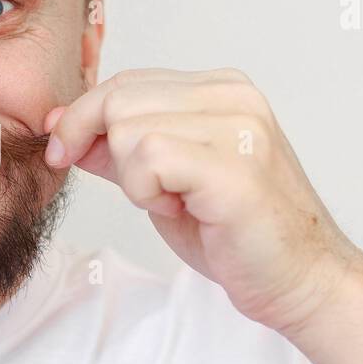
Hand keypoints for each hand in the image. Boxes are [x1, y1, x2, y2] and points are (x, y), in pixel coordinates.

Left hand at [44, 68, 362, 334]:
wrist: (302, 281)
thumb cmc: (237, 236)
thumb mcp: (165, 183)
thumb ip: (119, 150)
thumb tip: (60, 125)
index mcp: (222, 91)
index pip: (127, 82)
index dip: (83, 116)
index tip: (62, 150)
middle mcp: (234, 98)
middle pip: (119, 98)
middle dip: (100, 146)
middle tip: (139, 192)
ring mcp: (238, 128)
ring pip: (128, 128)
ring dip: (133, 179)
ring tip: (175, 202)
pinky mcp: (234, 166)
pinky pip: (148, 157)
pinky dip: (146, 191)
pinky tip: (182, 209)